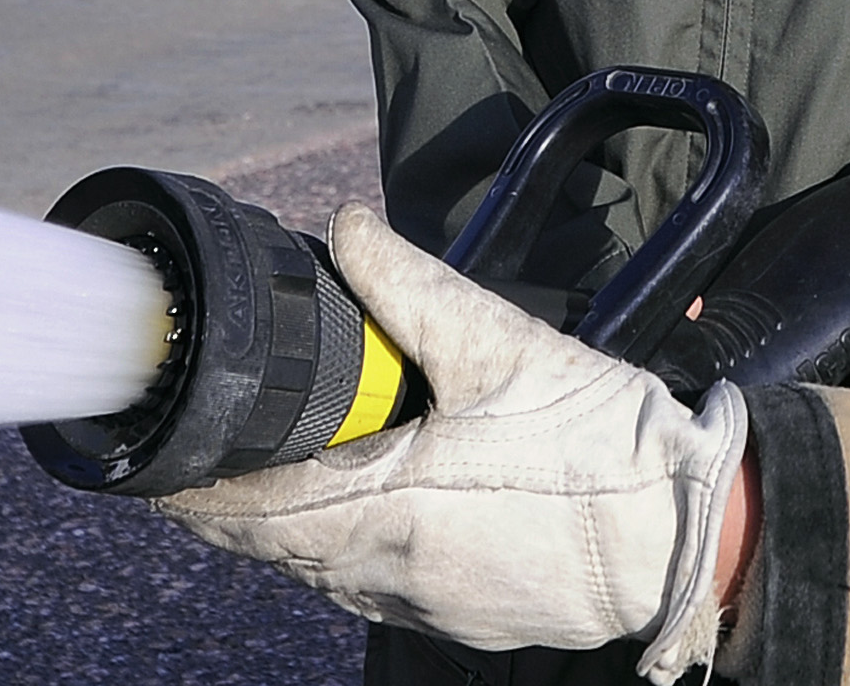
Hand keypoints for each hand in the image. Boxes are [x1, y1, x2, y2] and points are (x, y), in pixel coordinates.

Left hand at [158, 208, 747, 682]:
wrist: (692, 535)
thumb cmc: (603, 450)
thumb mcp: (504, 345)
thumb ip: (411, 287)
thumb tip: (347, 232)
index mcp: (378, 515)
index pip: (239, 511)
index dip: (190, 481)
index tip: (157, 452)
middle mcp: (384, 577)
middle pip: (268, 545)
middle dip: (234, 497)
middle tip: (214, 444)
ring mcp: (423, 606)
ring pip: (320, 567)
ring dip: (293, 521)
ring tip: (292, 462)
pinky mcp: (463, 617)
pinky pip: (377, 581)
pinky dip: (354, 541)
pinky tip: (384, 497)